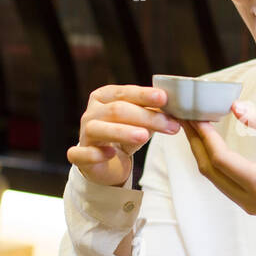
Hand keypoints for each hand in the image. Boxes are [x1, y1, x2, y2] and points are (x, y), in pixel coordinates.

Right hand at [66, 84, 180, 186]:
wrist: (106, 163)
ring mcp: (84, 134)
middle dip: (146, 117)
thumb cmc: (125, 135)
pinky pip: (82, 154)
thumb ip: (154, 113)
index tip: (164, 98)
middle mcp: (91, 113)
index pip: (124, 93)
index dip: (144, 95)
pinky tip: (111, 153)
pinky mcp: (79, 156)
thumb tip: (176, 107)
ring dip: (123, 131)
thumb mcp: (141, 122)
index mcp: (104, 97)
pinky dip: (95, 153)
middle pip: (117, 110)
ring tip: (144, 136)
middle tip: (170, 125)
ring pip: (99, 129)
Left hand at [182, 101, 255, 220]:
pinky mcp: (249, 204)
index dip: (205, 135)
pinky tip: (212, 144)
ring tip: (195, 127)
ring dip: (201, 152)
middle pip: (209, 169)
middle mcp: (247, 198)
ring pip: (213, 178)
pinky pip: (222, 182)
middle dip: (195, 142)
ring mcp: (246, 204)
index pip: (220, 158)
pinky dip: (213, 162)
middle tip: (186, 116)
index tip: (196, 114)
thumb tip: (236, 107)